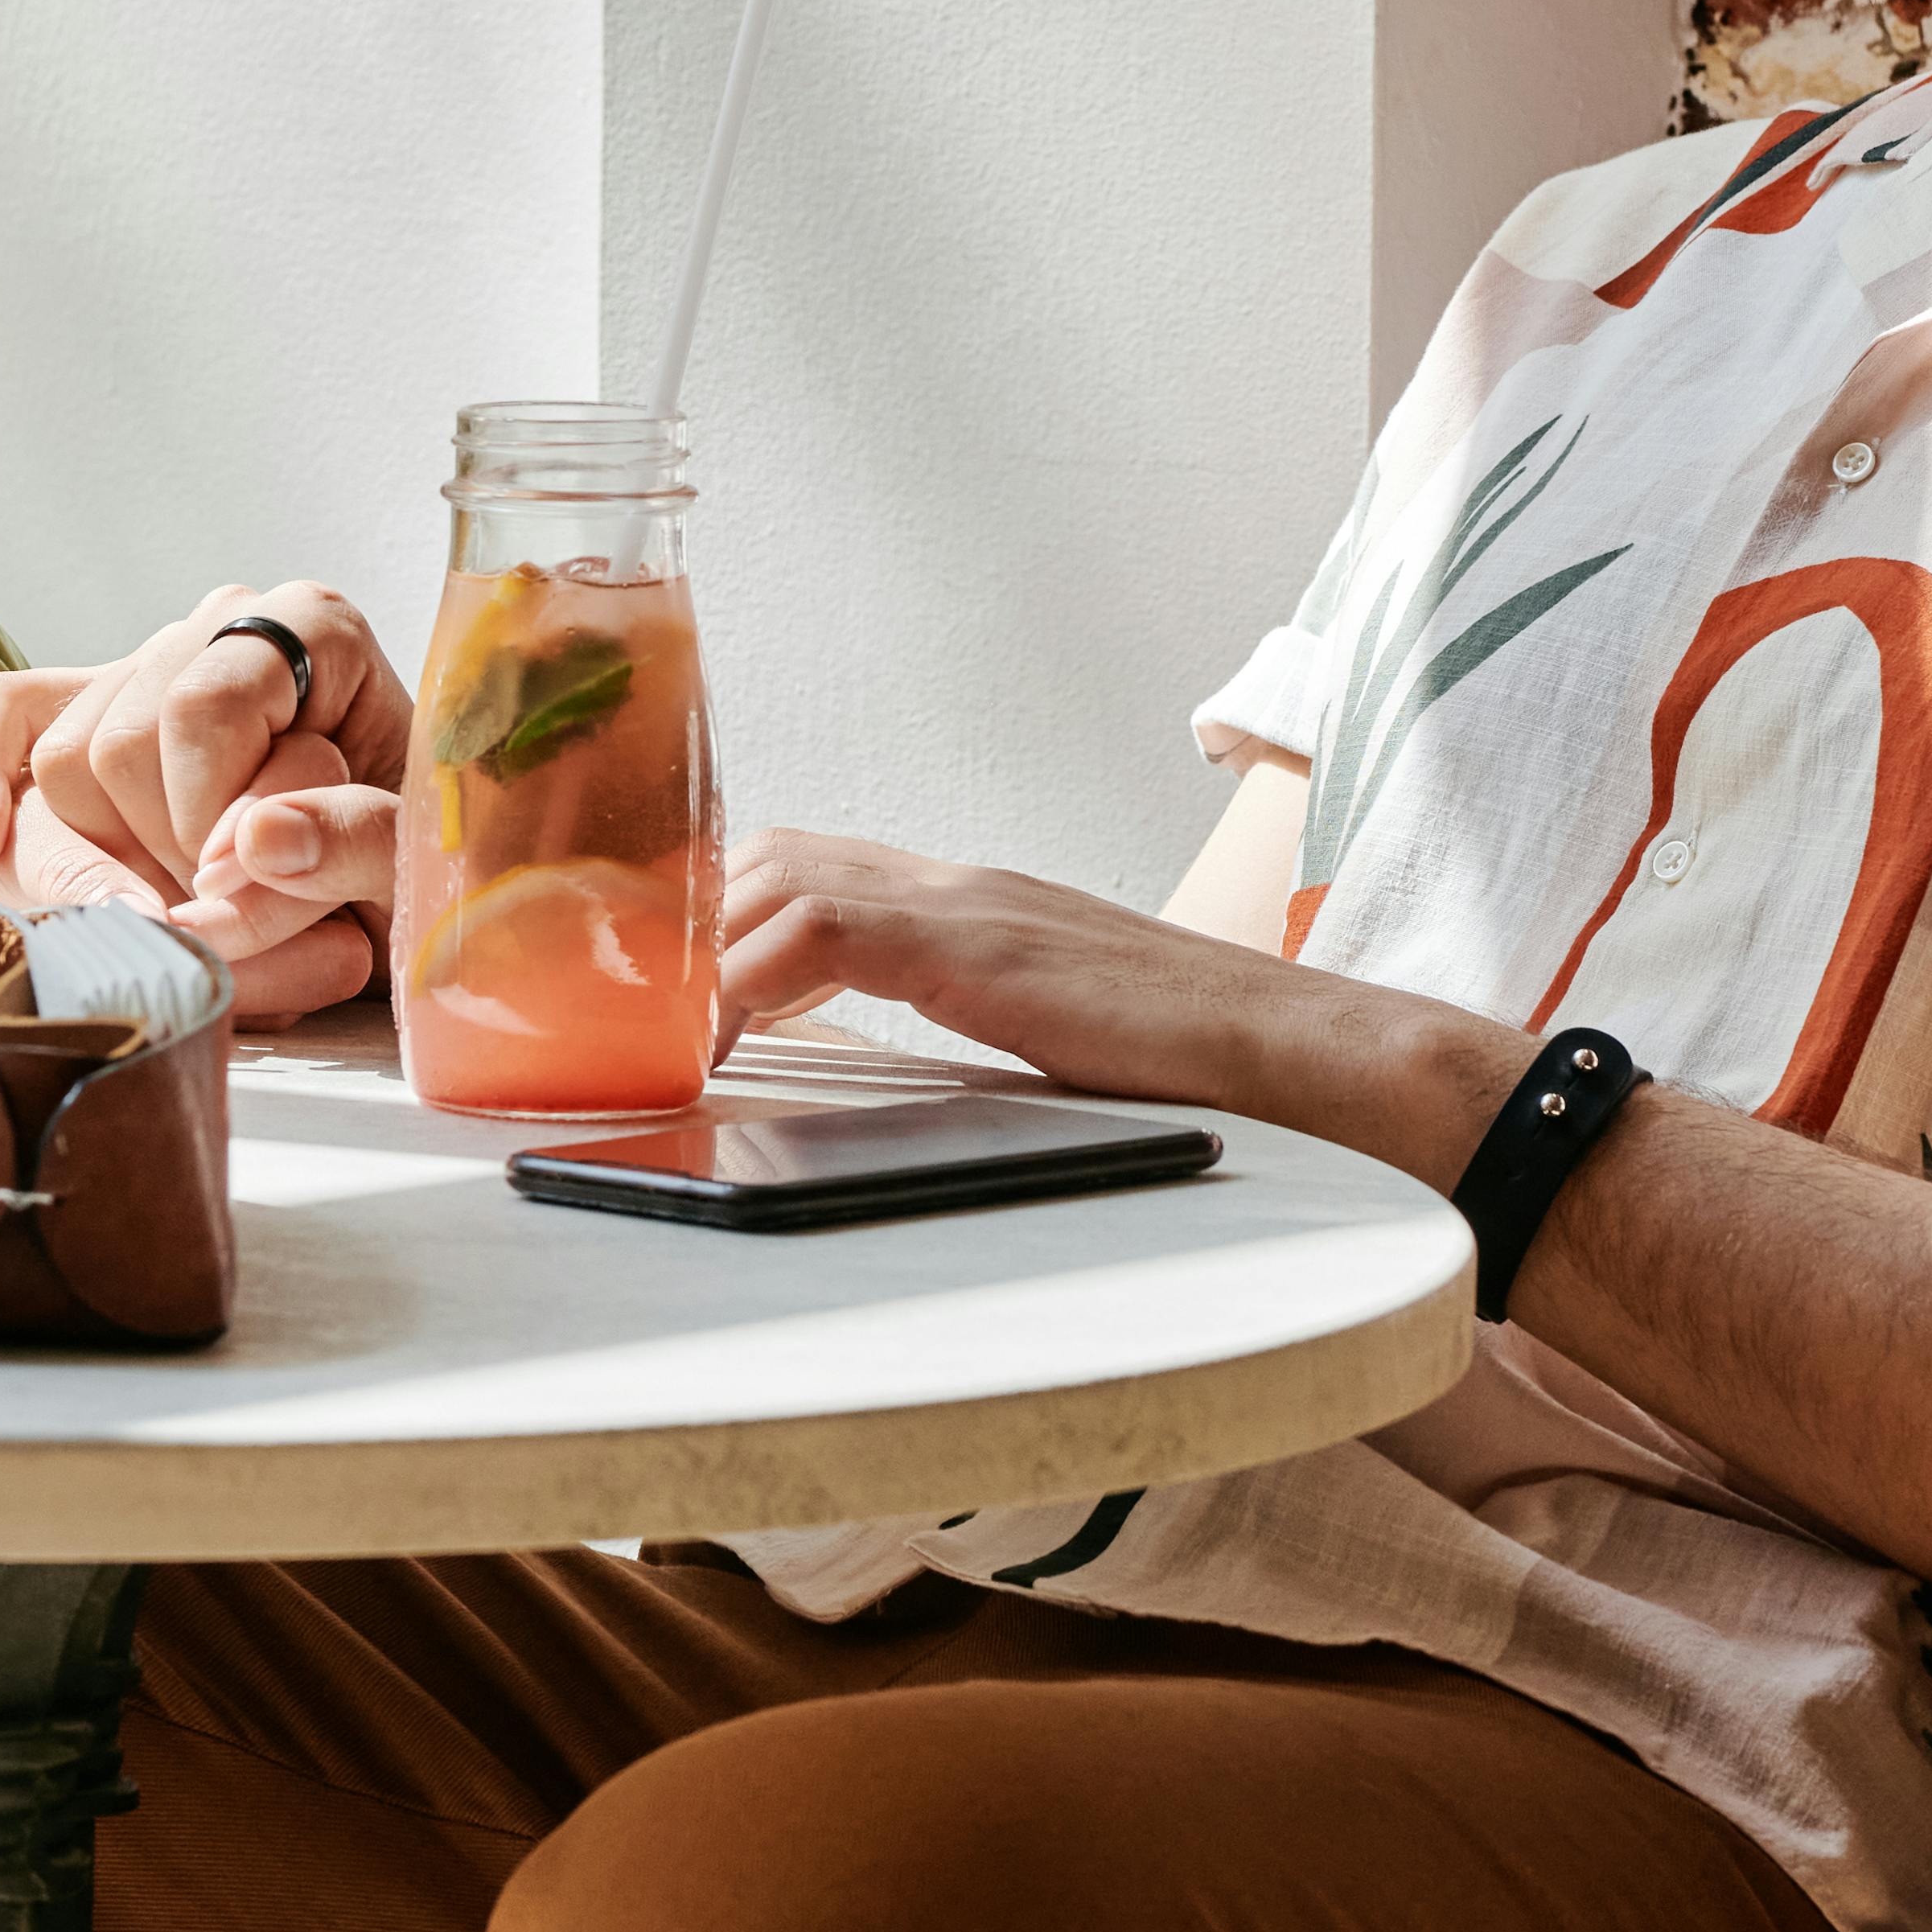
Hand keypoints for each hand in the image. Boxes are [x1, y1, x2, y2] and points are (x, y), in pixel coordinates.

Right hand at [0, 587, 407, 1017]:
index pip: (209, 704)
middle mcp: (218, 626)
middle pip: (130, 737)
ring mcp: (139, 666)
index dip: (214, 812)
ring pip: (67, 761)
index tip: (238, 887)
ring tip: (174, 922)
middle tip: (222, 923)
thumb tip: (253, 844)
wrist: (360, 889)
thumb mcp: (408, 863)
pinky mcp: (72, 714)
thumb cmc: (390, 868)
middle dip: (166, 854)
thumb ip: (354, 847)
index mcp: (314, 628)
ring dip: (103, 864)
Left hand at [719, 825, 1517, 1173]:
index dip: (711, 914)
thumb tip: (882, 1078)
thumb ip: (965, 1033)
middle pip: (763, 853)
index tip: (650, 986)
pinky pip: (823, 931)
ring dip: (695, 949)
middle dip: (676, 919)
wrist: (1313, 1062)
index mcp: (968, 906)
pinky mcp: (983, 945)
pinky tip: (718, 1039)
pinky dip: (750, 978)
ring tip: (647, 1030)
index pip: (800, 867)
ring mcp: (970, 905)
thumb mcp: (1043, 1042)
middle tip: (618, 1004)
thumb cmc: (1194, 1074)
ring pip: (774, 876)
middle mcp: (956, 884)